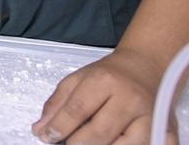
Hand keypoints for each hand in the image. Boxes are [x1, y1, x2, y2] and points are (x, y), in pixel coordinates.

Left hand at [33, 46, 173, 143]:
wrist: (146, 69)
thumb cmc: (108, 76)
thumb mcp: (77, 80)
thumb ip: (57, 104)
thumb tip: (40, 130)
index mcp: (104, 81)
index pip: (77, 109)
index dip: (59, 127)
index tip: (46, 137)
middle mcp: (130, 99)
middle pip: (99, 133)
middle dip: (77, 143)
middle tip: (68, 142)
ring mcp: (150, 117)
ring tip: (88, 141)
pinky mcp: (166, 131)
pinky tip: (112, 142)